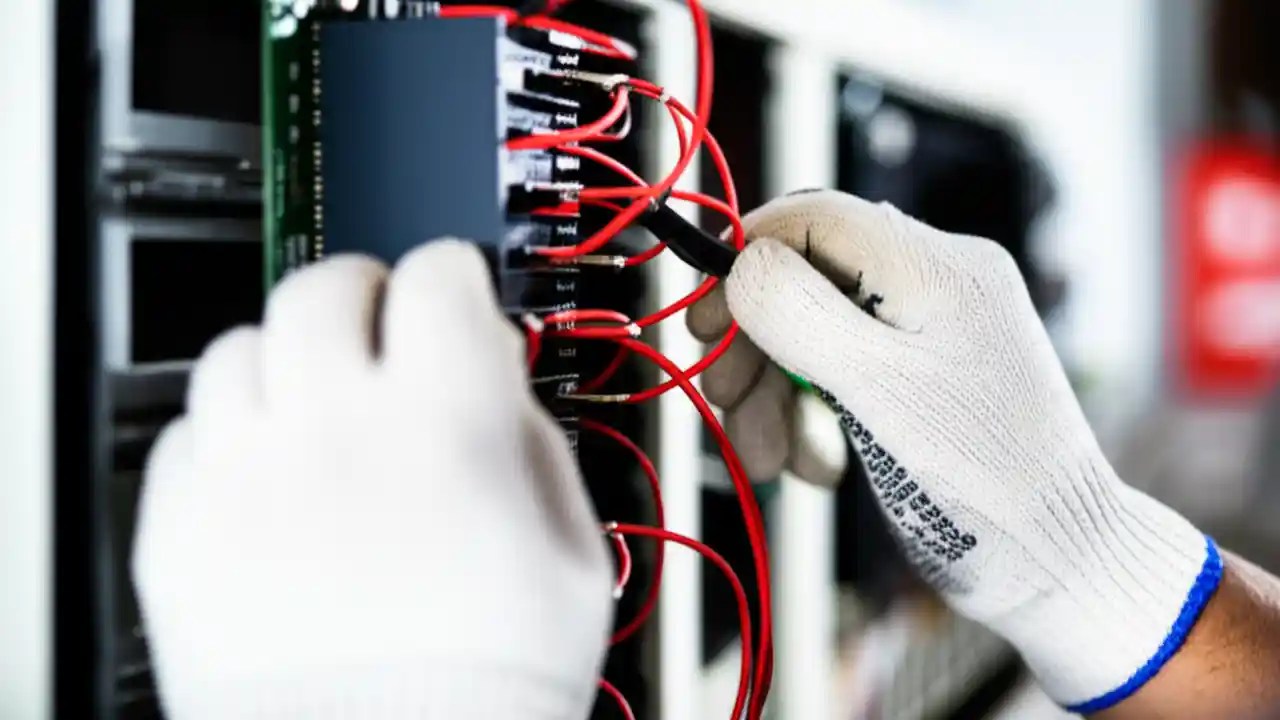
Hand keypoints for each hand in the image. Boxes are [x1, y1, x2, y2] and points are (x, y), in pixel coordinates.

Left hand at [132, 241, 612, 718]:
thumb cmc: (488, 692)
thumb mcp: (574, 554)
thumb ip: (535, 438)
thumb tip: (501, 376)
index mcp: (446, 423)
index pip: (437, 277)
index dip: (454, 277)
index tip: (454, 292)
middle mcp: (334, 428)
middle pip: (323, 288)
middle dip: (363, 295)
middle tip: (380, 328)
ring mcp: (244, 476)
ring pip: (240, 346)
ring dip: (288, 357)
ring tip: (316, 401)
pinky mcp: (181, 533)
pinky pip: (184, 434)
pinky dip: (227, 434)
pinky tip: (265, 470)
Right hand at [692, 191, 1219, 711]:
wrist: (1058, 559)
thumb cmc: (985, 480)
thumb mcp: (879, 389)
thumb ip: (802, 314)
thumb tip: (741, 261)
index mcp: (937, 266)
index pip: (815, 218)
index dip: (746, 258)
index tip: (705, 321)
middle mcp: (934, 285)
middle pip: (804, 281)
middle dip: (755, 346)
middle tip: (725, 401)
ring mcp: (926, 334)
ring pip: (811, 335)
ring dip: (773, 397)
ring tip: (769, 460)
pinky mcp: (916, 380)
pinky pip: (837, 376)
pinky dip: (809, 419)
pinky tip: (815, 465)